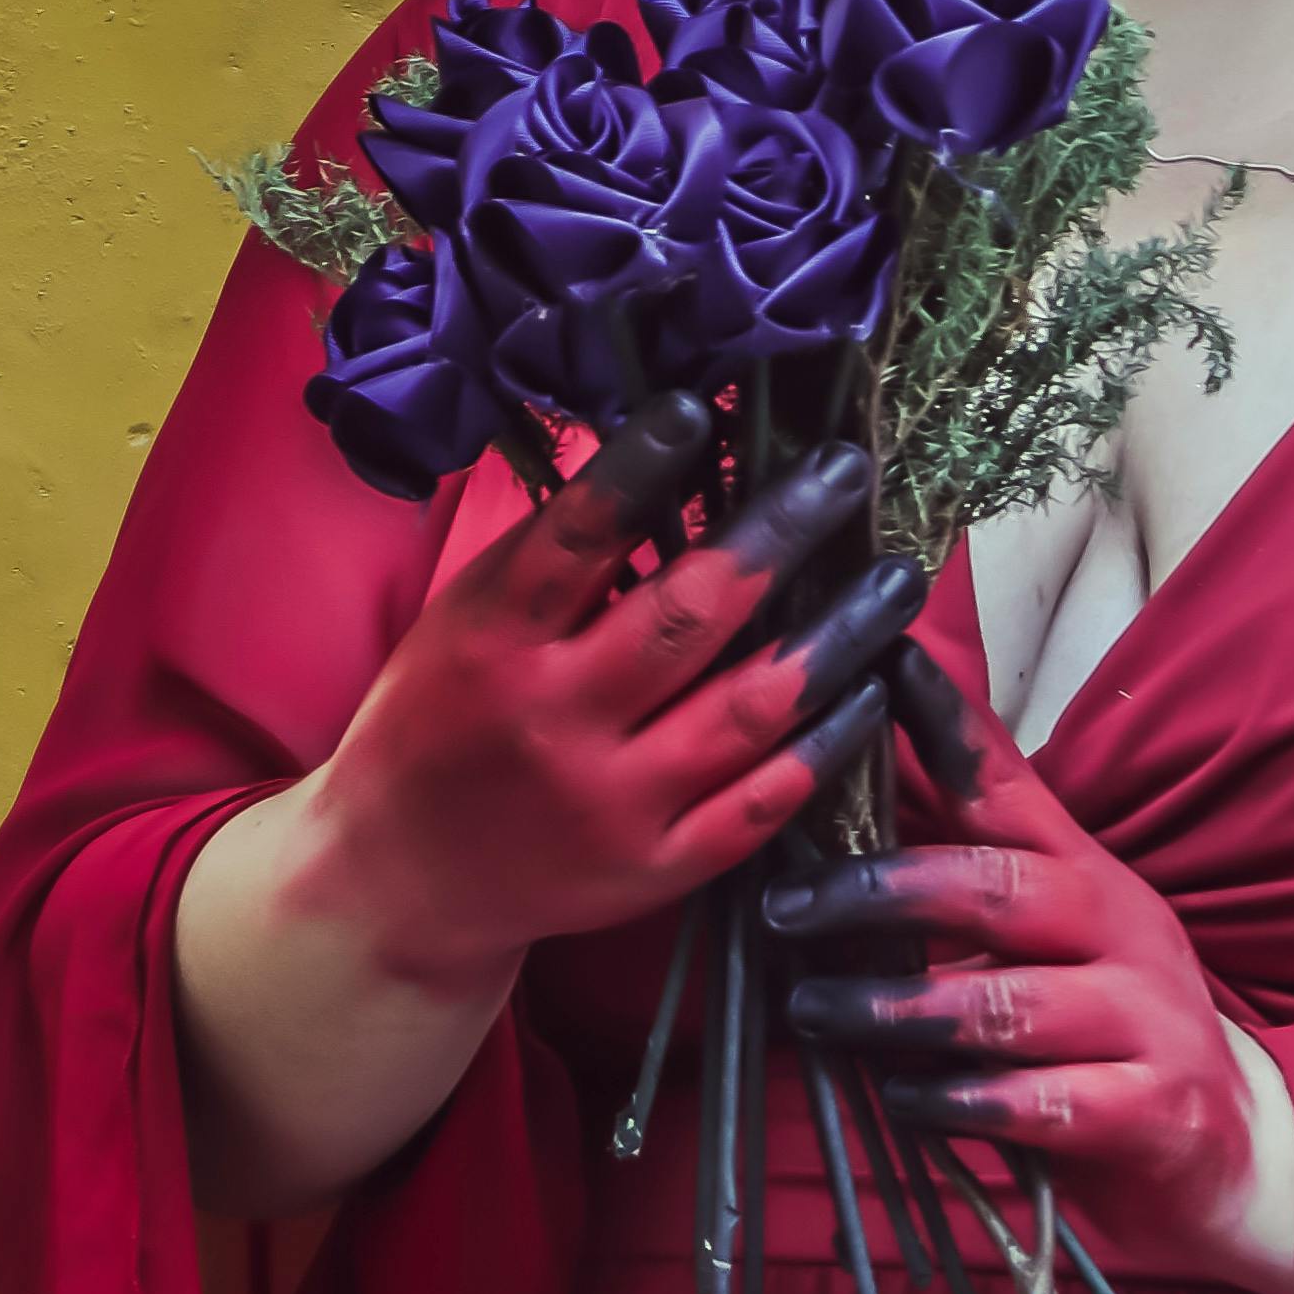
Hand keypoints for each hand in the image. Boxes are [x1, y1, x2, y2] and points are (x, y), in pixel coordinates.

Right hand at [286, 395, 915, 993]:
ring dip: (835, 637)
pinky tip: (869, 691)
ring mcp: (613, 803)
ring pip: (747, 709)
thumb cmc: (435, 727)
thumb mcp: (458, 626)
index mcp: (494, 643)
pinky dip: (824, 745)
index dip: (641, 467)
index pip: (577, 538)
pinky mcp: (657, 869)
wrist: (402, 884)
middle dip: (779, 535)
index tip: (701, 409)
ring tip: (892, 580)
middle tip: (843, 473)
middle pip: (686, 616)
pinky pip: (762, 802)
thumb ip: (543, 561)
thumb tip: (647, 458)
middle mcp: (555, 721)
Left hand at [766, 695, 1293, 1293]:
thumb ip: (956, 891)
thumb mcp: (1043, 944)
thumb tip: (826, 830)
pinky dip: (964, 1102)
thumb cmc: (1099, 1036)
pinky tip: (905, 1101)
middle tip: (791, 906)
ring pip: (1012, 1002)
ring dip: (903, 1008)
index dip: (943, 724)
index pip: (1006, 782)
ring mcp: (1147, 1018)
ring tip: (817, 1012)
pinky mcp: (1153, 1109)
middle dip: (886, 891)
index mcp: (1083, 872)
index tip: (880, 663)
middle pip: (1001, 886)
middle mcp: (1121, 928)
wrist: (1225, 1150)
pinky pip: (1044, 1103)